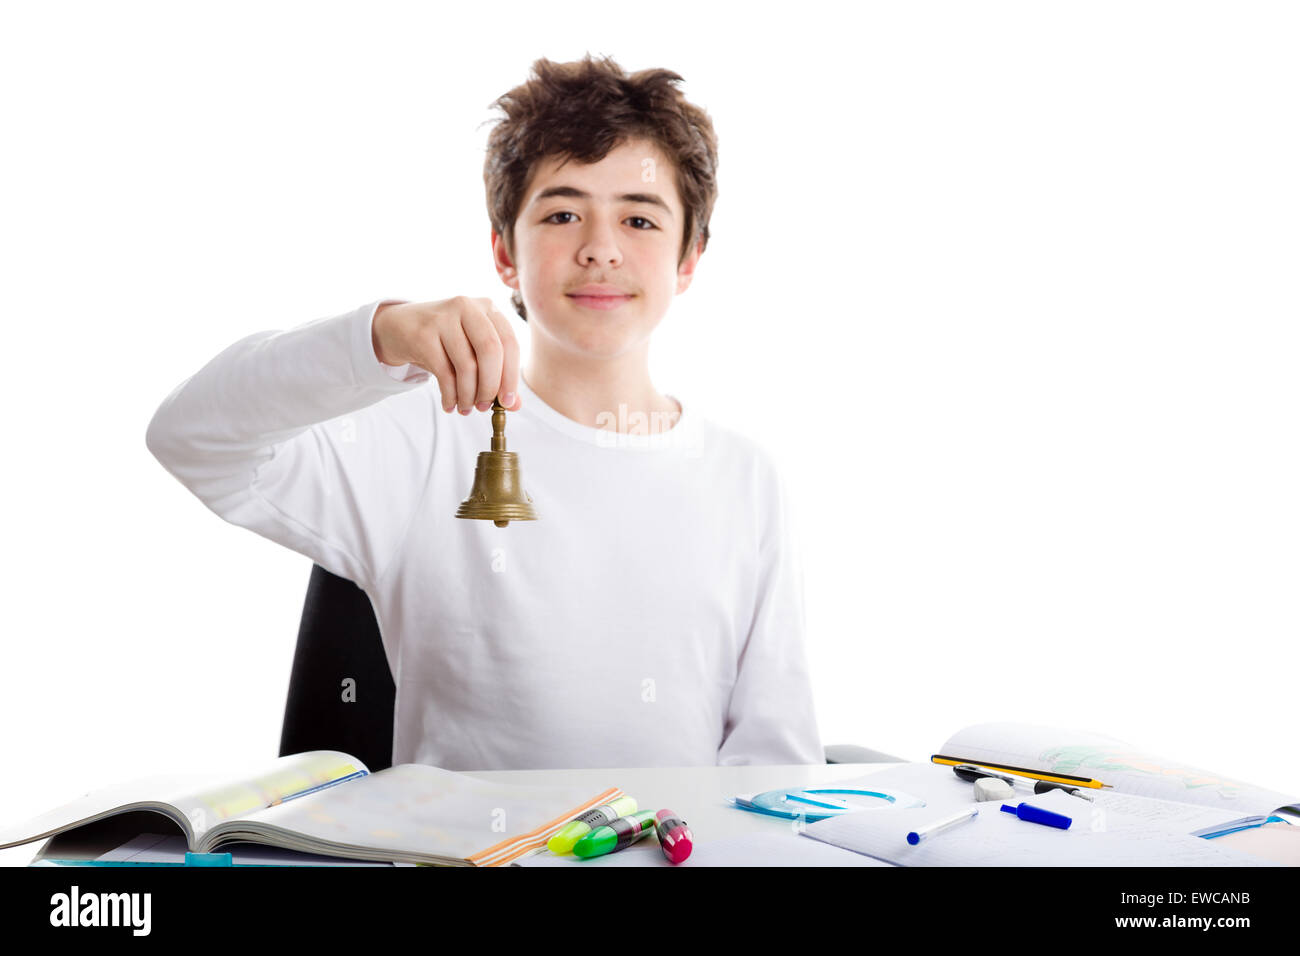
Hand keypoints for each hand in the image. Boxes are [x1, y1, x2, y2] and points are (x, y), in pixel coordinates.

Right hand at [373, 297, 521, 414]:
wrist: (399, 326)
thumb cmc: (445, 340)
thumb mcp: (472, 349)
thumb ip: (496, 374)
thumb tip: (514, 405)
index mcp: (488, 307)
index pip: (509, 342)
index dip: (511, 376)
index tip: (508, 403)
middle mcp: (467, 307)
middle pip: (490, 351)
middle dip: (490, 386)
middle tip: (485, 407)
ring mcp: (443, 318)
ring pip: (467, 365)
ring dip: (468, 395)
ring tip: (466, 408)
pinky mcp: (423, 334)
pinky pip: (444, 373)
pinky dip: (450, 395)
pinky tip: (450, 404)